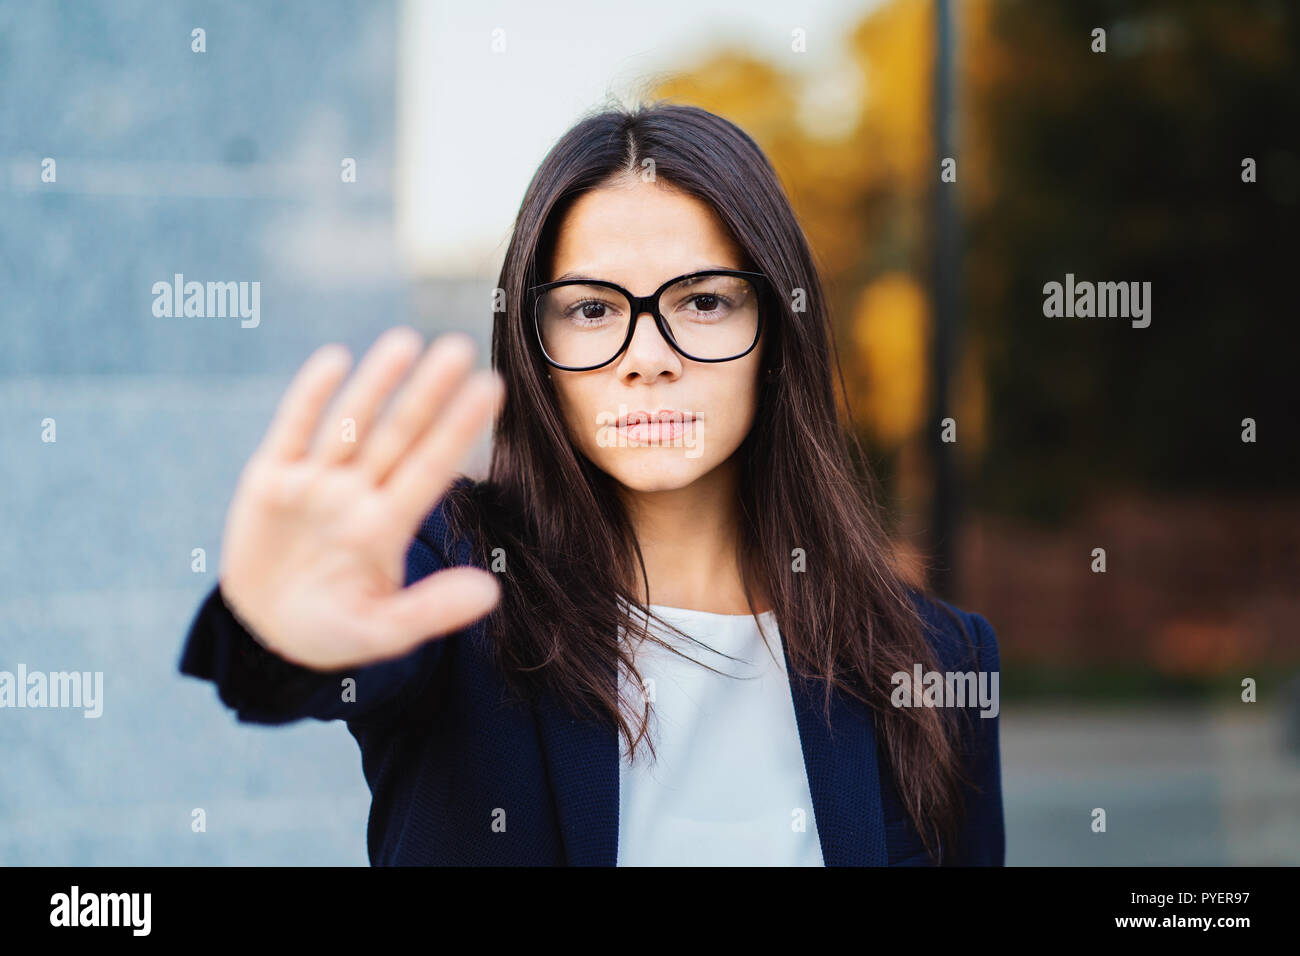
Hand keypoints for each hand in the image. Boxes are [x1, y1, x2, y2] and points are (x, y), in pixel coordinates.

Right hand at [216, 327, 504, 669]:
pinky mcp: (271, 480)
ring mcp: (315, 483)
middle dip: (426, 393)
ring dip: (375, 384)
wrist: (266, 633)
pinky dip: (310, 397)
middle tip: (459, 347)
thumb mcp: (381, 631)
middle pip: (398, 434)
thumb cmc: (333, 631)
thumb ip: (431, 610)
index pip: (431, 468)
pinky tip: (335, 359)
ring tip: (405, 341)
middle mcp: (357, 494)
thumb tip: (491, 592)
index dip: (459, 429)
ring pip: (350, 424)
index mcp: (387, 526)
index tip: (493, 389)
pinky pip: (293, 430)